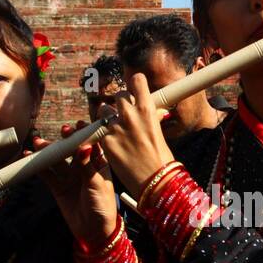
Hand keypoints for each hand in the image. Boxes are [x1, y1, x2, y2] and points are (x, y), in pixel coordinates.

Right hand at [33, 120, 118, 246]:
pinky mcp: (58, 187)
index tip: (80, 124)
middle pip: (71, 149)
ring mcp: (69, 177)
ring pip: (57, 160)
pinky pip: (46, 174)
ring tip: (38, 142)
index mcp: (97, 165)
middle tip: (62, 132)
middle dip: (65, 140)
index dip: (85, 134)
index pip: (91, 144)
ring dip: (48, 151)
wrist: (93, 232)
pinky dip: (38, 166)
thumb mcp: (96, 185)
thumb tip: (84, 146)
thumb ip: (87, 166)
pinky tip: (29, 156)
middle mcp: (82, 168)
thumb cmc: (102, 206)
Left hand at [96, 72, 175, 192]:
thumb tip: (155, 111)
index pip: (136, 80)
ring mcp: (116, 128)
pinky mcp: (106, 142)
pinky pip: (101, 132)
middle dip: (120, 103)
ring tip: (117, 131)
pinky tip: (115, 147)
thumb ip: (152, 118)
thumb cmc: (162, 159)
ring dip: (108, 117)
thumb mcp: (160, 132)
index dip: (135, 84)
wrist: (155, 181)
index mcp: (147, 110)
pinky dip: (105, 137)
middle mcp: (130, 115)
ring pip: (104, 111)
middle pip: (118, 95)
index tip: (134, 89)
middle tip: (124, 114)